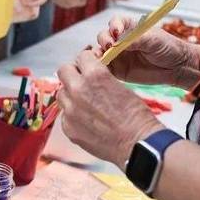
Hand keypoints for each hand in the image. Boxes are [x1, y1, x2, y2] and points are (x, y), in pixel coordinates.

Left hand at [58, 50, 163, 167]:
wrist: (137, 143)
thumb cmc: (135, 115)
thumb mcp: (119, 85)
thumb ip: (99, 78)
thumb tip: (88, 75)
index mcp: (95, 75)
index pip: (81, 57)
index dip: (86, 61)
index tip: (88, 66)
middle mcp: (78, 89)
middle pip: (64, 71)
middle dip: (73, 73)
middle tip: (81, 80)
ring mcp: (71, 110)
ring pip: (61, 93)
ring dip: (70, 94)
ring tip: (84, 102)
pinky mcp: (68, 128)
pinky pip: (64, 115)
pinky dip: (72, 114)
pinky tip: (86, 119)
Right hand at [93, 14, 199, 85]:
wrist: (177, 67)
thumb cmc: (168, 48)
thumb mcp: (153, 40)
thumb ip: (135, 40)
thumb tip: (118, 42)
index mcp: (130, 28)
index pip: (115, 22)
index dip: (113, 26)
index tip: (116, 32)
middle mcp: (121, 40)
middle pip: (104, 36)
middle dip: (104, 39)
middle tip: (110, 46)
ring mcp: (118, 55)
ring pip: (101, 51)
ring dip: (98, 53)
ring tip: (101, 56)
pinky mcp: (118, 70)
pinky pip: (105, 67)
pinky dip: (100, 66)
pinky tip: (101, 66)